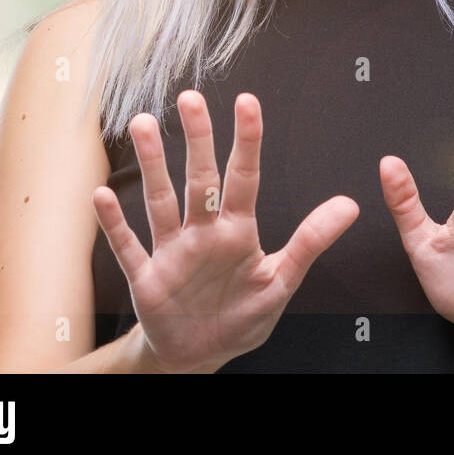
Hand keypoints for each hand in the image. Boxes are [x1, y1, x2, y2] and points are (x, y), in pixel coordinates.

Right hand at [93, 90, 358, 372]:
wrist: (198, 357)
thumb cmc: (240, 316)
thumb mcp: (281, 282)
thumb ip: (311, 242)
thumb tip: (350, 205)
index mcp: (238, 232)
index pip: (245, 177)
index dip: (247, 140)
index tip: (248, 101)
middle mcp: (203, 233)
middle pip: (200, 179)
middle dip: (197, 139)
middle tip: (191, 98)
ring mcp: (172, 253)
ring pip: (161, 201)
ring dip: (153, 165)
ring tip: (144, 125)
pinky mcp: (146, 280)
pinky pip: (128, 247)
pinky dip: (115, 223)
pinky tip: (103, 194)